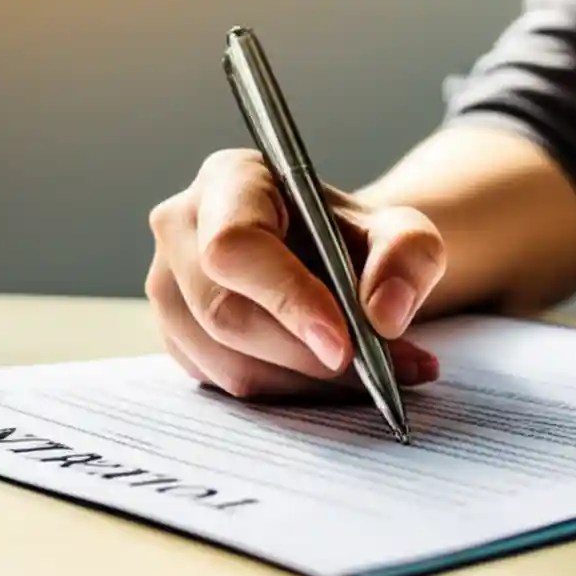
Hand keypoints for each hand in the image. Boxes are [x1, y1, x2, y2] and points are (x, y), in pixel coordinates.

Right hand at [146, 149, 445, 397]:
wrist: (328, 261)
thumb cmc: (353, 239)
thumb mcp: (401, 231)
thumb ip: (407, 256)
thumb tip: (384, 314)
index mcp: (228, 180)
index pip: (235, 245)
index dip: (285, 298)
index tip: (342, 343)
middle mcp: (180, 228)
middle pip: (225, 313)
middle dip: (305, 355)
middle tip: (377, 370)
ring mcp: (168, 288)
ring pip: (227, 361)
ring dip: (306, 383)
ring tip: (372, 376)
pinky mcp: (176, 339)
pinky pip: (226, 386)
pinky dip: (289, 394)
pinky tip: (332, 380)